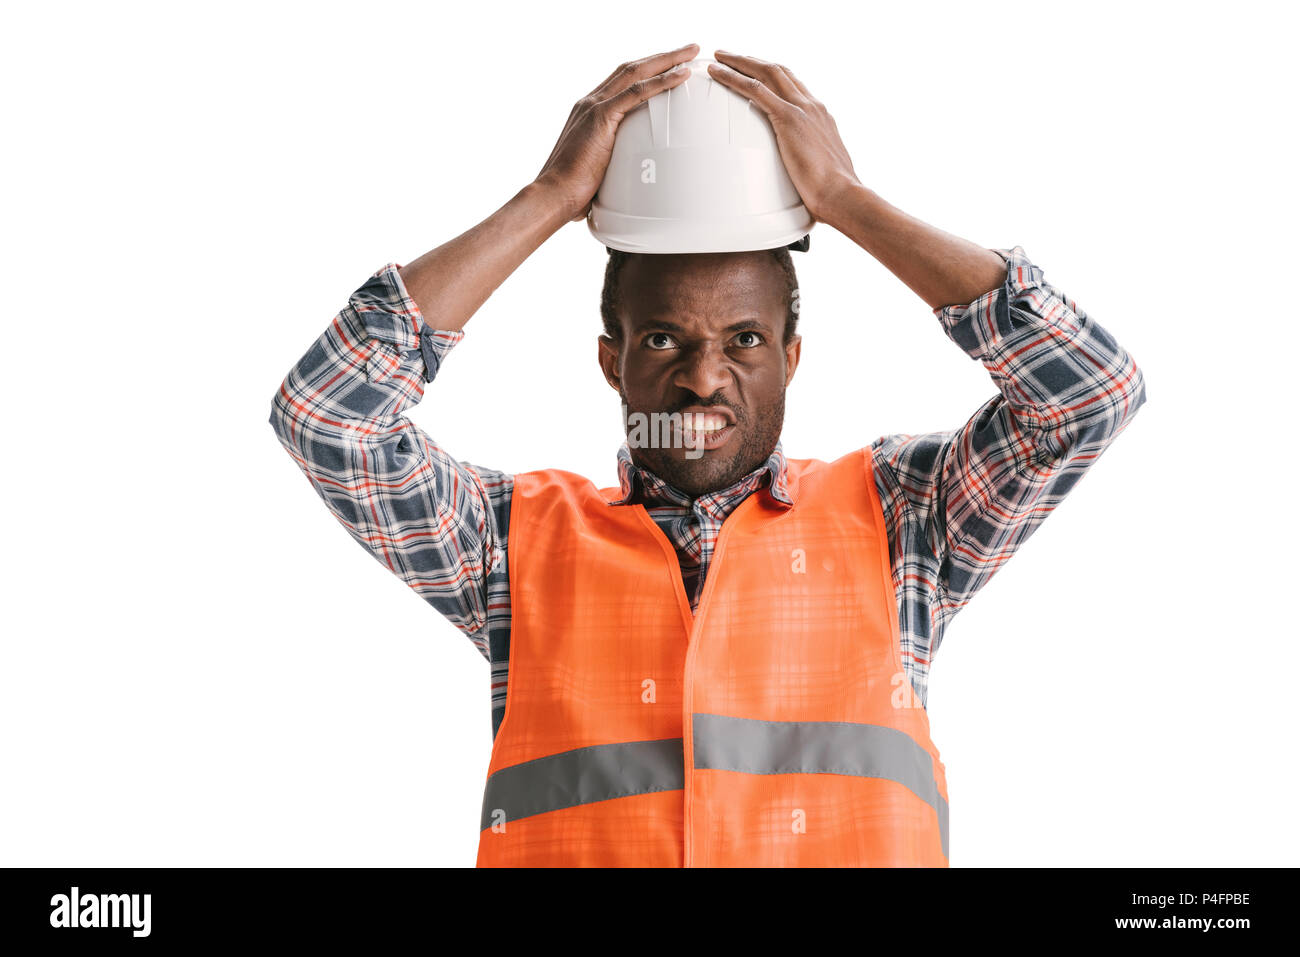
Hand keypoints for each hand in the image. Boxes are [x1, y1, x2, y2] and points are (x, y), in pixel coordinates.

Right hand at [536, 43, 698, 222]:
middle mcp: (590, 102)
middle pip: (631, 68)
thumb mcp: (596, 170)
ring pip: (635, 72)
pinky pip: (636, 93)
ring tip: (691, 52)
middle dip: (661, 56)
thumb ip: (612, 163)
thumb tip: (628, 179)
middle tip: (689, 49)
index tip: (669, 64)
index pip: (621, 81)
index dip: (646, 70)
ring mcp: (594, 107)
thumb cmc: (573, 191)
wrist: (553, 194)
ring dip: (666, 60)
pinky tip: (680, 75)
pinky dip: (660, 82)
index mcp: (589, 112)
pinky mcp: (601, 118)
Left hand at [707, 51, 862, 229]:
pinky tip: (717, 73)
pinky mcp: (789, 119)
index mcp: (820, 115)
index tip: (755, 69)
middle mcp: (812, 105)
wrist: (842, 194)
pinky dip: (733, 78)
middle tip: (730, 55)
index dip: (772, 74)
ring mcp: (801, 109)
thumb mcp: (822, 168)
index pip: (794, 84)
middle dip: (753, 61)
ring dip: (740, 62)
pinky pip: (755, 90)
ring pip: (766, 72)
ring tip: (719, 57)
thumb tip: (803, 172)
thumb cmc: (832, 192)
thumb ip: (811, 161)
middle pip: (778, 71)